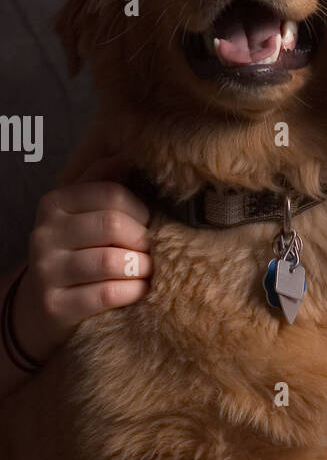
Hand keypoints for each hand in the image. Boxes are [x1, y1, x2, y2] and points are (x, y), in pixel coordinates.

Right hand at [13, 152, 153, 362]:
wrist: (42, 305)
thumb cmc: (75, 250)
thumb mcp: (82, 211)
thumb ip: (103, 180)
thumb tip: (129, 154)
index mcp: (54, 203)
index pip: (111, 193)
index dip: (141, 209)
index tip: (149, 222)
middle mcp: (44, 234)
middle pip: (113, 225)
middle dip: (143, 238)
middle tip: (151, 249)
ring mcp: (47, 271)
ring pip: (112, 261)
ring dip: (141, 267)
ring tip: (146, 269)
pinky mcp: (56, 306)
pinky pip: (108, 294)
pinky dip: (133, 291)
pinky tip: (139, 289)